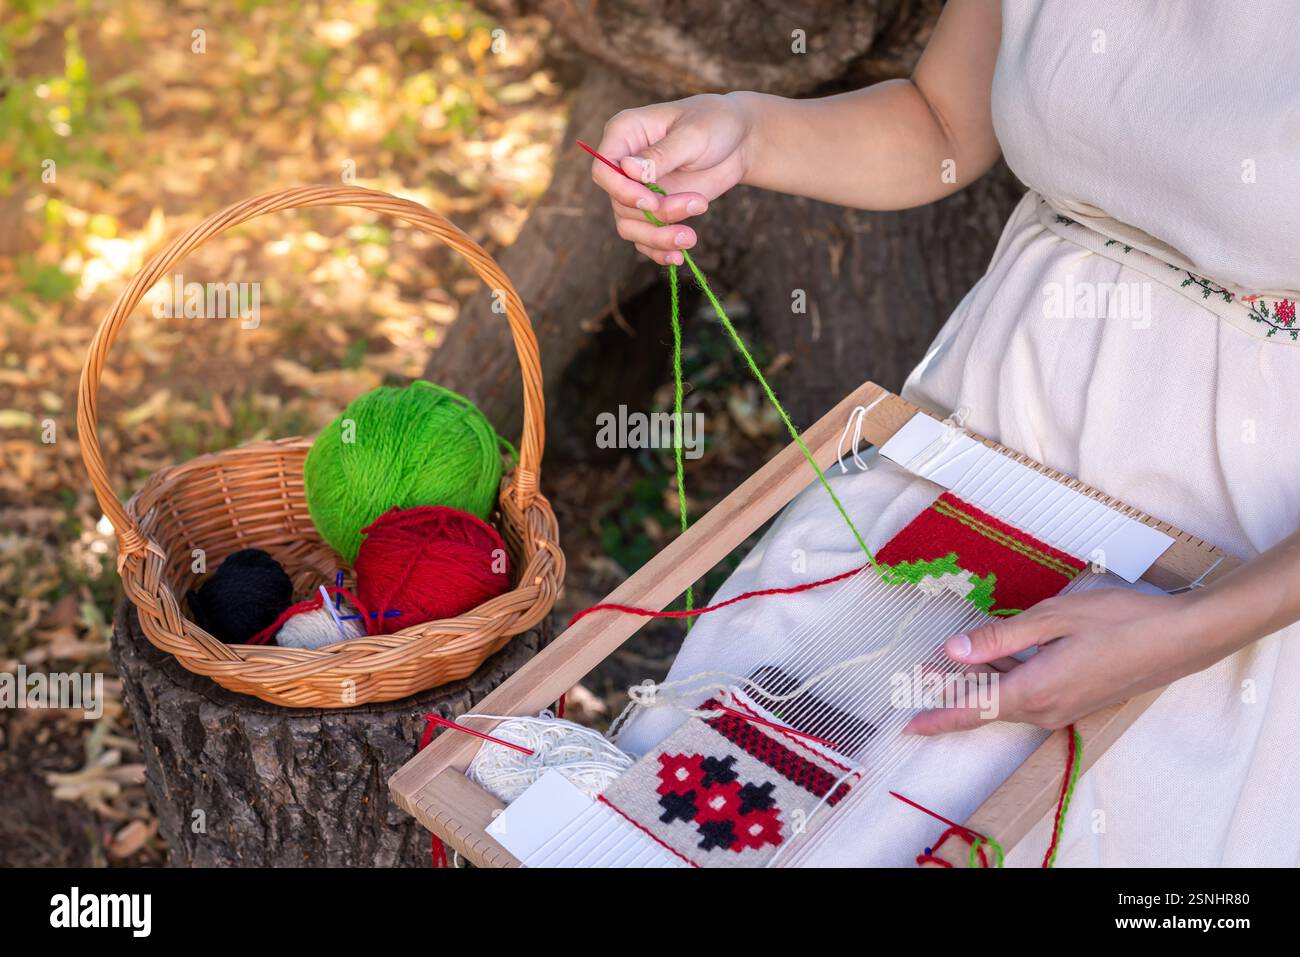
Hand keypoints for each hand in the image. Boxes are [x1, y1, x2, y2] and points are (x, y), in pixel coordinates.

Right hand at [593, 93, 754, 264]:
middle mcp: (624, 165)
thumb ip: (661, 154)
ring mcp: (638, 190)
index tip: (652, 202)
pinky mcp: (654, 210)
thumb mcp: (693, 135)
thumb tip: (629, 169)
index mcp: (625, 134)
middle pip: (620, 203)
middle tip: (697, 205)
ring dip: (659, 237)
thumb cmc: (715, 124)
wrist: (739, 141)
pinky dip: (659, 251)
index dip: (621, 191)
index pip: (603, 169)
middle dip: (655, 215)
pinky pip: (644, 239)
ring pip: (630, 226)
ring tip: (691, 238)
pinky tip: (678, 257)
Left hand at [903, 588, 1231, 733]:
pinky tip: (994, 654)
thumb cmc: (1119, 621)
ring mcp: (1063, 707)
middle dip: (952, 691)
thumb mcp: (1052, 619)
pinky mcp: (1076, 699)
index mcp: (1034, 691)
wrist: (1180, 639)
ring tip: (949, 660)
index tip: (908, 726)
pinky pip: (1027, 692)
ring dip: (979, 681)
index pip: (973, 710)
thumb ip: (999, 639)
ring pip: (1006, 697)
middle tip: (919, 675)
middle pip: (986, 705)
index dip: (937, 718)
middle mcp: (1046, 709)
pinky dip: (1005, 676)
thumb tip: (953, 651)